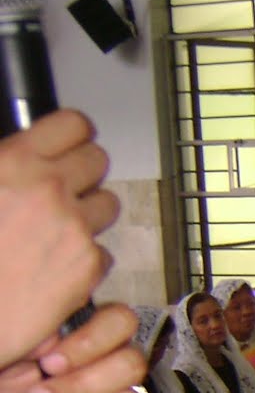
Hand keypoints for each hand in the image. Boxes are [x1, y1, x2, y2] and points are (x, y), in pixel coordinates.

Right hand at [0, 111, 118, 370]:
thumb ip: (5, 165)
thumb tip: (21, 152)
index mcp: (15, 161)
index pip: (73, 125)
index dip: (75, 134)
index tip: (73, 140)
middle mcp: (49, 190)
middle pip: (98, 161)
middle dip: (84, 172)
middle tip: (67, 187)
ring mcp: (74, 228)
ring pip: (107, 204)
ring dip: (88, 213)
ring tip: (58, 230)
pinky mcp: (87, 265)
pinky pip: (102, 250)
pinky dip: (85, 257)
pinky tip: (55, 266)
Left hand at [0, 306, 143, 392]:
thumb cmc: (3, 379)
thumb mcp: (15, 347)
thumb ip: (46, 332)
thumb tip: (63, 326)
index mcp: (90, 335)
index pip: (121, 321)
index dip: (91, 343)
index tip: (49, 364)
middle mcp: (111, 364)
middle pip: (132, 366)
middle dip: (81, 387)